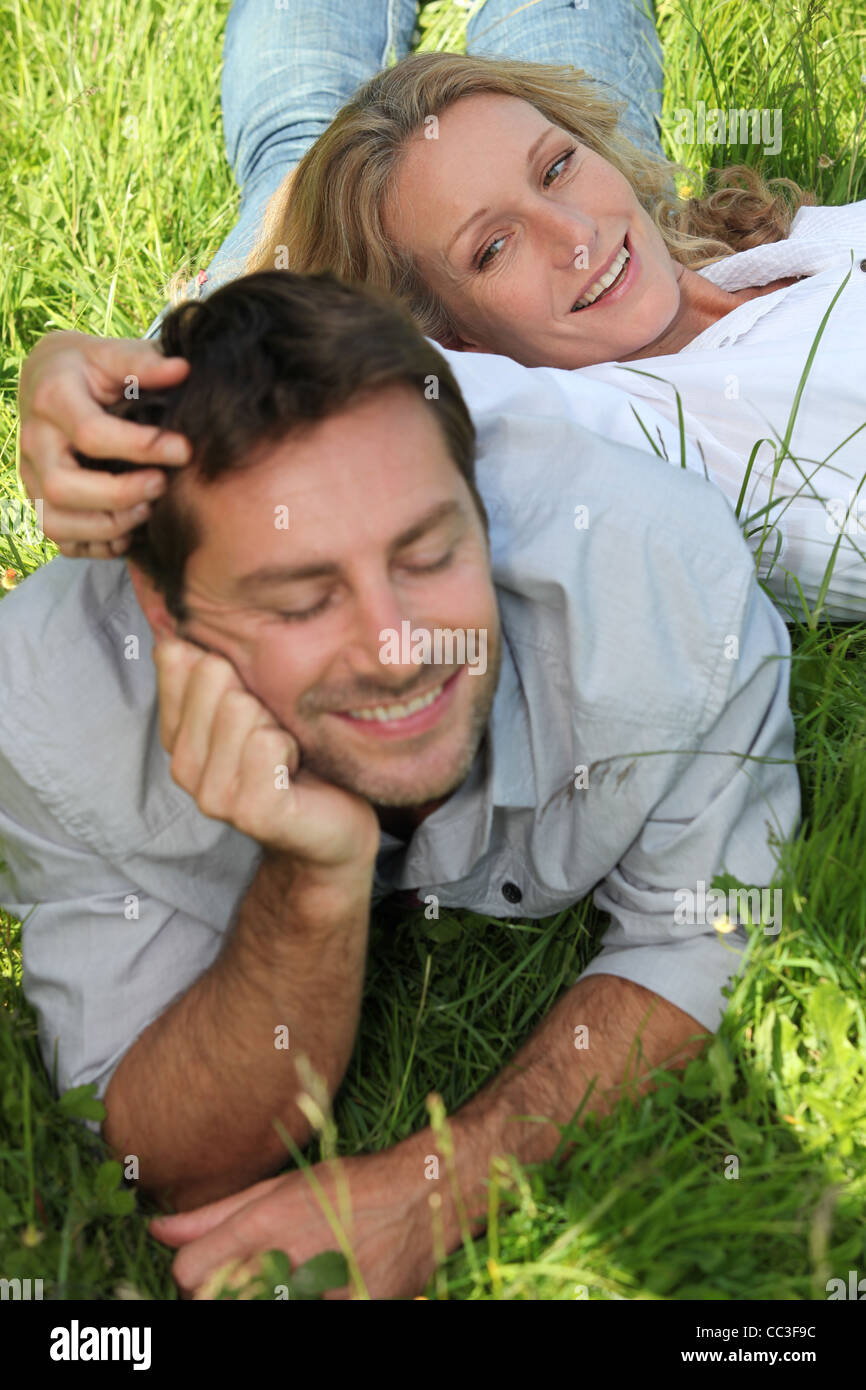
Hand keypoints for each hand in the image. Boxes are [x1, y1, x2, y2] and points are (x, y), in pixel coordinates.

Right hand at [17, 330, 191, 557]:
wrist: (45, 380)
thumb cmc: (86, 367)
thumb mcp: (110, 353)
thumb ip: (144, 362)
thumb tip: (183, 369)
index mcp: (52, 399)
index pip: (91, 434)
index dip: (142, 448)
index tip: (184, 450)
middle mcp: (34, 442)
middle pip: (62, 488)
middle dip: (119, 496)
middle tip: (162, 485)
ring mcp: (31, 476)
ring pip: (55, 522)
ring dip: (108, 527)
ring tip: (148, 511)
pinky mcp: (38, 500)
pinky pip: (60, 540)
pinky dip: (97, 546)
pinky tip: (129, 530)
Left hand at [150, 1149, 436, 1300]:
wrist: (421, 1197)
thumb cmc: (348, 1186)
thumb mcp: (280, 1188)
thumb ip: (216, 1214)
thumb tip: (158, 1230)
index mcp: (266, 1222)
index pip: (189, 1272)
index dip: (193, 1275)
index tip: (209, 1272)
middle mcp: (288, 1258)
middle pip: (215, 1301)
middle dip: (222, 1293)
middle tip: (250, 1279)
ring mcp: (320, 1292)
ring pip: (255, 1313)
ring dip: (262, 1302)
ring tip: (286, 1283)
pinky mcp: (352, 1311)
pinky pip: (304, 1319)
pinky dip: (302, 1306)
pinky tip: (319, 1291)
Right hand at [155, 636, 380, 875]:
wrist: (334, 825)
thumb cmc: (295, 756)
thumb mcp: (252, 702)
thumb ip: (211, 670)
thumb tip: (173, 630)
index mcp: (177, 732)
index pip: (177, 657)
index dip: (228, 664)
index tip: (251, 697)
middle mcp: (182, 765)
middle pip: (213, 675)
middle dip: (258, 695)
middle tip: (274, 732)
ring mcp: (211, 794)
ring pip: (241, 708)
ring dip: (279, 725)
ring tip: (286, 755)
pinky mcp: (249, 812)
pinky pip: (268, 743)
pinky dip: (293, 749)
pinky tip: (294, 772)